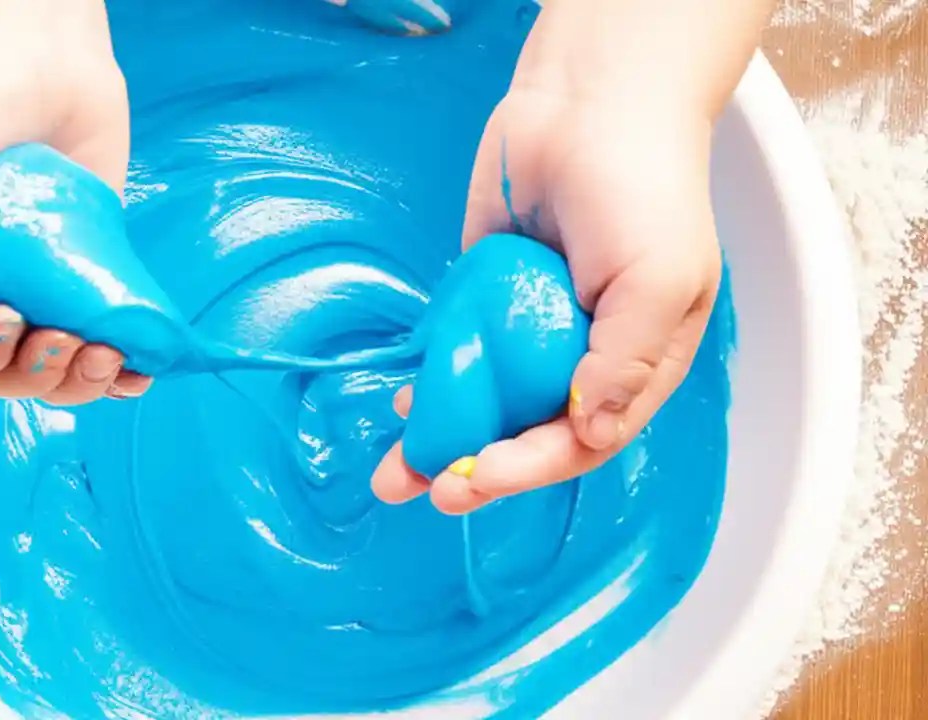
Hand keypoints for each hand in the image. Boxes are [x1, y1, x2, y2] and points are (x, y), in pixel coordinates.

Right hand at [0, 0, 151, 403]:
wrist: (34, 46)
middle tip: (66, 339)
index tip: (6, 317)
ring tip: (107, 356)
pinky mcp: (89, 270)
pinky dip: (123, 368)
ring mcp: (39, 284)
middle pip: (5, 373)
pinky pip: (105, 336)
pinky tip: (138, 371)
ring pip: (56, 368)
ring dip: (81, 381)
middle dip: (37, 375)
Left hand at [372, 88, 721, 513]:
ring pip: (483, 402)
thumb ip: (626, 361)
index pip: (582, 441)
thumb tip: (588, 433)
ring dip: (442, 438)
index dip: (530, 467)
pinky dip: (431, 380)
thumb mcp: (660, 279)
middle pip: (525, 433)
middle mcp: (579, 356)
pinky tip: (402, 399)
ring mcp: (528, 327)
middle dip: (476, 468)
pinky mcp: (484, 296)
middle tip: (427, 488)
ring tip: (392, 471)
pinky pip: (455, 351)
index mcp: (634, 364)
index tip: (476, 476)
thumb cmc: (643, 187)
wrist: (588, 99)